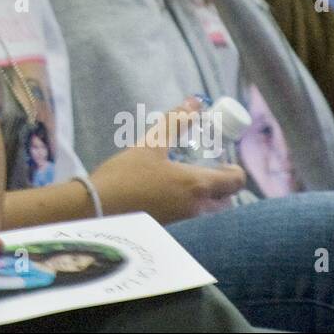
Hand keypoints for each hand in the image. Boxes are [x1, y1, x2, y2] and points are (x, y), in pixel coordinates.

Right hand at [90, 99, 245, 224]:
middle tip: (205, 168)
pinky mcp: (171, 232)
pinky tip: (169, 195)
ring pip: (211, 212)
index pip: (236, 181)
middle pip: (227, 199)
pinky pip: (193, 220)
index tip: (221, 159)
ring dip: (208, 197)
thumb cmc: (126, 175)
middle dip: (222, 185)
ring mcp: (185, 224)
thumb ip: (175, 122)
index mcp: (197, 186)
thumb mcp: (151, 143)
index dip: (234, 168)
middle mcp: (198, 209)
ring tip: (186, 181)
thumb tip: (194, 102)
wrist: (97, 209)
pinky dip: (192, 208)